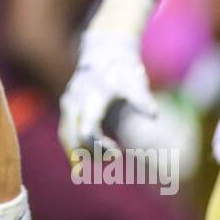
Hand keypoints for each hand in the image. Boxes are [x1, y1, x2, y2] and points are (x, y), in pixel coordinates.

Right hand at [59, 30, 157, 155]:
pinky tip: (84, 161)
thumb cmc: (123, 72)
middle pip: (73, 138)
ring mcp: (68, 104)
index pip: (87, 131)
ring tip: (96, 166)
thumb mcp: (134, 83)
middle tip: (112, 159)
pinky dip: (73, 148)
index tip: (117, 154)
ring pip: (66, 136)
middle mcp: (74, 101)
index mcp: (91, 97)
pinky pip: (65, 133)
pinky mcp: (67, 109)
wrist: (104, 53)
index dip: (99, 148)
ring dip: (79, 154)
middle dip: (90, 154)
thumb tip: (154, 115)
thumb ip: (142, 99)